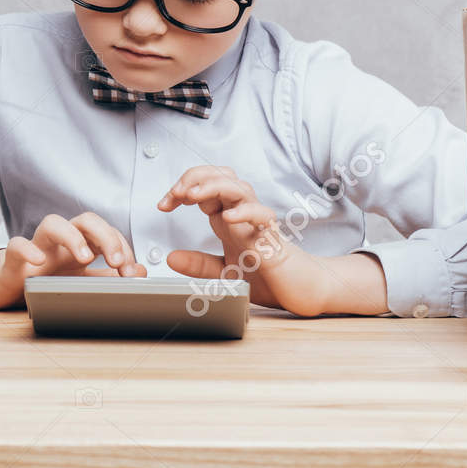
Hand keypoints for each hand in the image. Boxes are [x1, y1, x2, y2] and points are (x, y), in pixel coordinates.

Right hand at [0, 211, 145, 310]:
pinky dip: (27, 250)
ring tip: (85, 258)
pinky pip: (16, 245)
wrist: (9, 288)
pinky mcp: (13, 260)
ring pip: (52, 223)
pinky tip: (38, 261)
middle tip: (118, 262)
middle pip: (85, 220)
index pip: (106, 233)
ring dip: (72, 236)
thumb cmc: (46, 280)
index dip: (122, 247)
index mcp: (80, 245)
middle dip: (106, 236)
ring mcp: (37, 247)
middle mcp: (60, 241)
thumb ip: (110, 277)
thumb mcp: (82, 281)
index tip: (132, 273)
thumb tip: (142, 272)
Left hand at [158, 164, 334, 315]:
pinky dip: (245, 212)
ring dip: (213, 186)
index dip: (180, 189)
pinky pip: (262, 215)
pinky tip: (228, 217)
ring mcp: (259, 223)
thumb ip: (199, 264)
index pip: (203, 187)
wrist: (302, 291)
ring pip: (239, 188)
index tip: (163, 205)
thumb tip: (170, 257)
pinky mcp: (274, 238)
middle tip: (176, 193)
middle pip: (221, 176)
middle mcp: (243, 214)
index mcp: (228, 217)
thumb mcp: (224, 272)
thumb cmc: (269, 276)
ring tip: (192, 195)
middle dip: (194, 177)